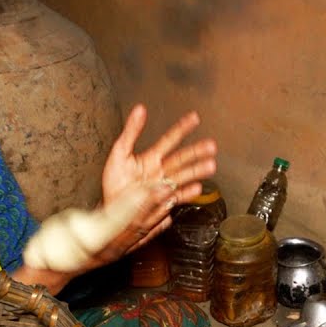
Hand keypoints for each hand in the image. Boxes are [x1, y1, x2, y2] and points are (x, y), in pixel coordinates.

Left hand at [100, 104, 217, 240]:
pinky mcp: (164, 202)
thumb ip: (131, 131)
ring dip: (197, 171)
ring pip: (183, 176)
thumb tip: (139, 111)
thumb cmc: (115, 186)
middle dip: (197, 151)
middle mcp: (160, 172)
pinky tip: (196, 188)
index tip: (194, 118)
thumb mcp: (119, 154)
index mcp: (151, 159)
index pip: (169, 140)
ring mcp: (164, 187)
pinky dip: (187, 193)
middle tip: (210, 145)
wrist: (114, 215)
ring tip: (210, 165)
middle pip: (181, 158)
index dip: (182, 128)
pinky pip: (178, 196)